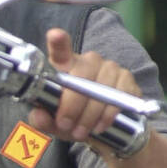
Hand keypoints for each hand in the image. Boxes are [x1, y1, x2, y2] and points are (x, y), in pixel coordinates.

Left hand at [26, 29, 143, 152]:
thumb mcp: (52, 122)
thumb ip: (42, 119)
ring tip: (80, 132)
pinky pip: (119, 96)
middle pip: (82, 74)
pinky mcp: (128, 80)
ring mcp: (110, 68)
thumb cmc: (71, 118)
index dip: (59, 41)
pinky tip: (99, 126)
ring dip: (89, 115)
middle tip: (65, 124)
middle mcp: (89, 61)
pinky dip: (107, 115)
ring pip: (101, 89)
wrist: (99, 129)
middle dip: (72, 104)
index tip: (55, 36)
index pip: (61, 49)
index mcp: (65, 65)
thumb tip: (39, 115)